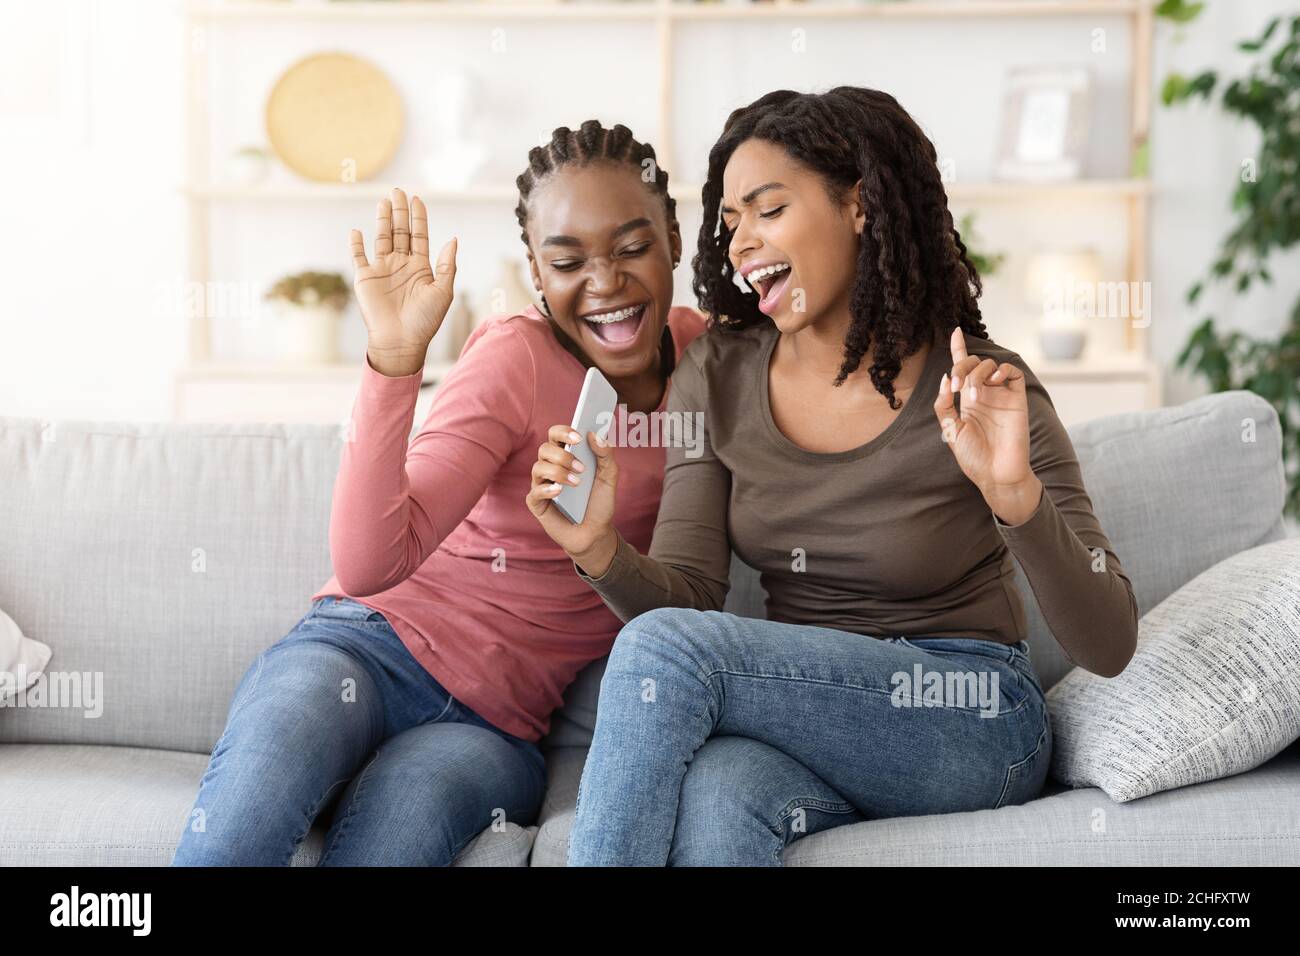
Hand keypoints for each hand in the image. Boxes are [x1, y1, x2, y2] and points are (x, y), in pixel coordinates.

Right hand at [350, 187, 457, 376]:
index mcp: (421, 267)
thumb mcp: (443, 292)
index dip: (418, 218)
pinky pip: (358, 257)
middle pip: (400, 232)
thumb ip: (447, 265)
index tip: (417, 199)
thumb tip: (453, 239)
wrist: (400, 342)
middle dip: (400, 211)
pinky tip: (356, 231)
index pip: (419, 236)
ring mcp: (382, 270)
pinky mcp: (365, 278)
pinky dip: (356, 244)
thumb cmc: (424, 321)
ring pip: (382, 238)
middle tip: (398, 191)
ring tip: (383, 201)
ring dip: (383, 220)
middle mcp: (401, 265)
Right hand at [526, 425, 619, 574]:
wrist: (596, 532)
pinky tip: (559, 492)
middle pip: (545, 449)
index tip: (579, 437)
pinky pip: (535, 492)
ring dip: (558, 472)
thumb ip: (605, 454)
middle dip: (563, 456)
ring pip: (538, 468)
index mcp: (566, 456)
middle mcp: (550, 467)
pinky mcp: (537, 504)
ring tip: (577, 483)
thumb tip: (595, 435)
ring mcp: (542, 485)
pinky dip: (546, 489)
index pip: (556, 435)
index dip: (564, 432)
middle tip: (581, 468)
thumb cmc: (599, 503)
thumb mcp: (609, 477)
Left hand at [933, 326, 1041, 525]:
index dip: (958, 349)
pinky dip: (1000, 369)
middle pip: (972, 363)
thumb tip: (945, 379)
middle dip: (960, 367)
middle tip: (955, 388)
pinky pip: (1011, 372)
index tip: (954, 331)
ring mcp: (1000, 395)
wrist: (996, 474)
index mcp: (967, 400)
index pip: (962, 368)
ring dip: (975, 374)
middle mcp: (984, 393)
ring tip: (971, 395)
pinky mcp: (1017, 398)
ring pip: (988, 365)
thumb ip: (944, 405)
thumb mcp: (950, 430)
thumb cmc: (974, 457)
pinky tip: (992, 380)